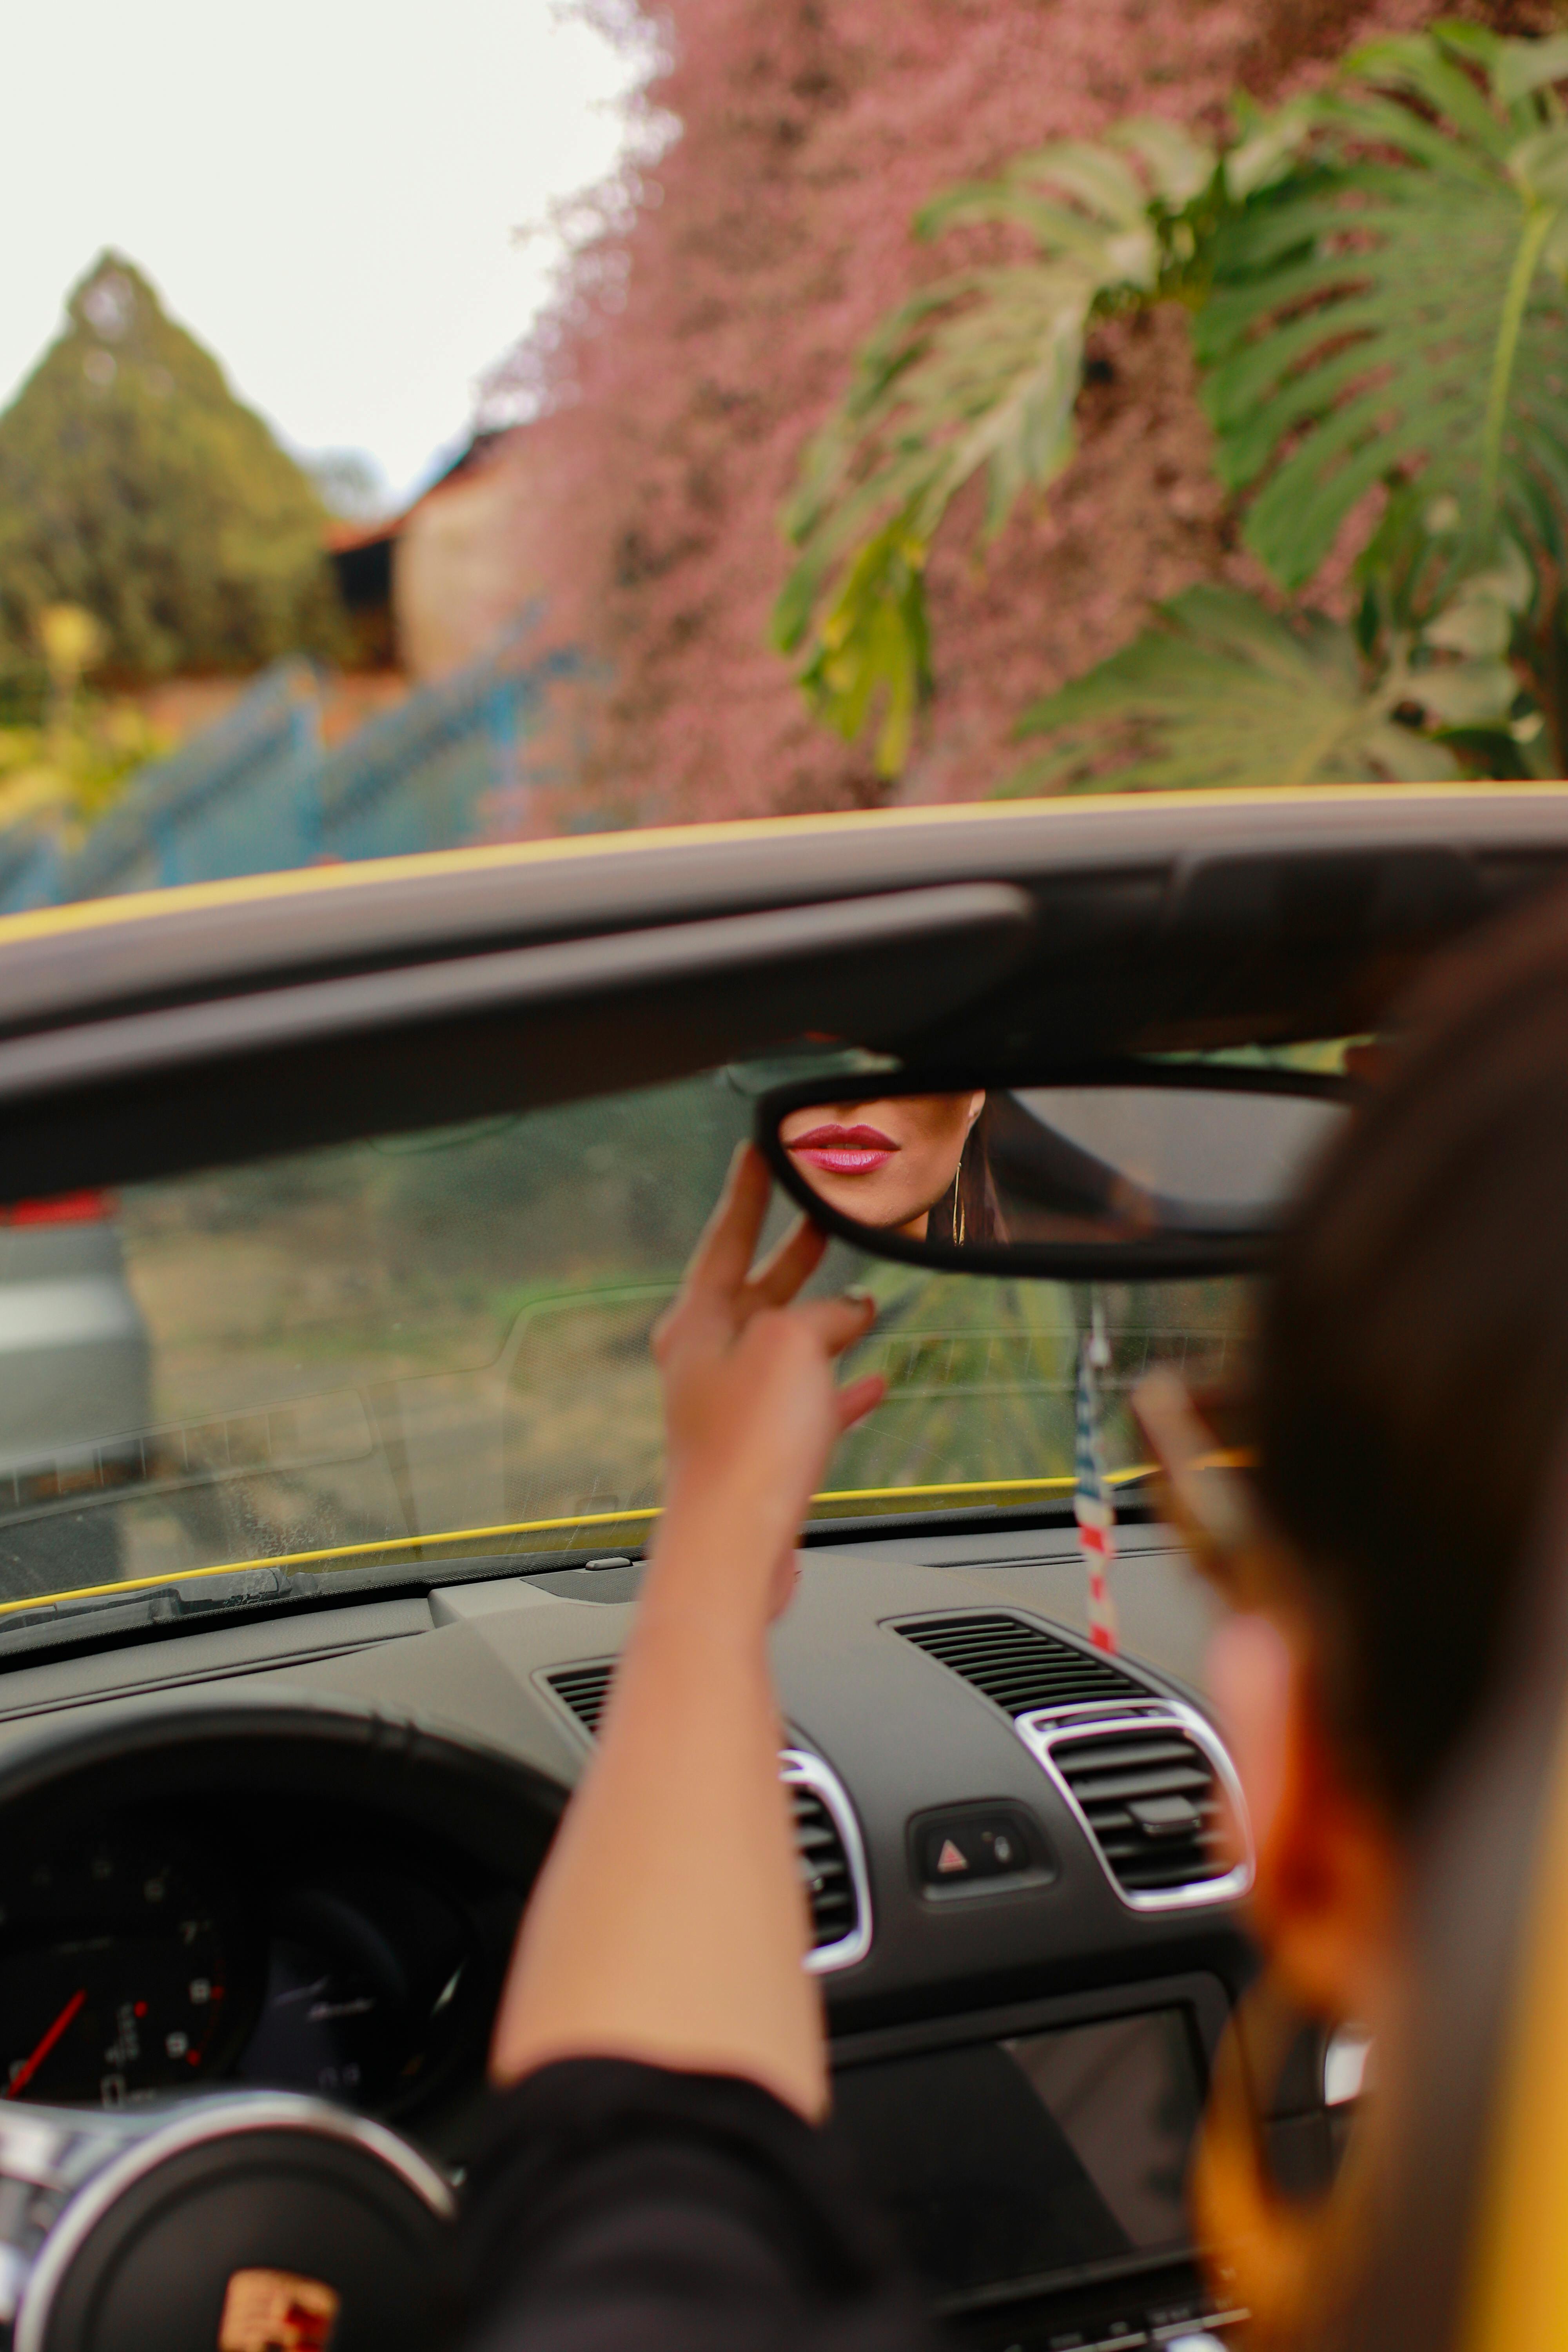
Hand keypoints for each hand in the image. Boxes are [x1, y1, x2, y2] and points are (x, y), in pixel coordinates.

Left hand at [651, 1145, 884, 1613]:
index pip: (724, 1236)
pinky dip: (841, 1387)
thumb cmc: (745, 1447)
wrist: (733, 1549)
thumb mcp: (790, 1346)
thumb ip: (821, 1315)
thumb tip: (849, 1311)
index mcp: (695, 1322)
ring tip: (865, 1294)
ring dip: (825, 1320)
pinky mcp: (761, 1453)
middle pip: (754, 1288)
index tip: (758, 1150)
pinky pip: (807, 1404)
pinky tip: (874, 1379)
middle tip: (820, 1211)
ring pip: (785, 1345)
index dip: (747, 1192)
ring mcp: (731, 1408)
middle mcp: (705, 1360)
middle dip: (793, 1252)